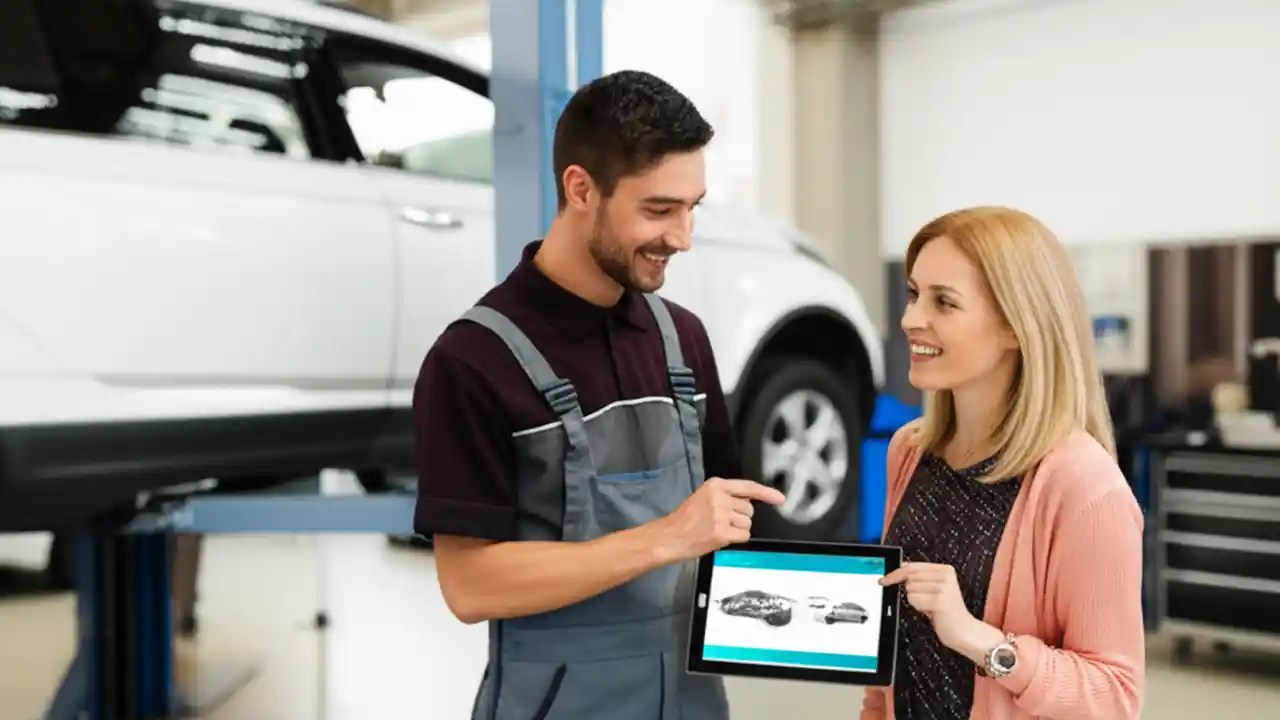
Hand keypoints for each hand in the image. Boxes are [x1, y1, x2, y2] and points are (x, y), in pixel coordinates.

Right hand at [656, 477, 785, 560]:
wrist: (670, 536)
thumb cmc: (686, 519)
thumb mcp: (704, 497)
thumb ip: (726, 495)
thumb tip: (752, 499)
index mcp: (716, 485)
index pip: (748, 487)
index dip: (767, 493)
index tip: (780, 499)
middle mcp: (720, 497)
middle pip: (749, 508)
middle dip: (740, 516)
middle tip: (720, 520)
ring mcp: (721, 515)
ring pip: (747, 523)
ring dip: (737, 529)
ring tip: (717, 528)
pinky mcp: (722, 532)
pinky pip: (743, 536)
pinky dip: (735, 539)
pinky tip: (719, 537)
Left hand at [880, 562, 980, 652]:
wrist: (964, 631)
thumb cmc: (948, 612)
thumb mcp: (935, 589)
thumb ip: (921, 577)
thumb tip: (900, 567)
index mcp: (945, 570)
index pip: (912, 566)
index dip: (895, 573)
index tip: (884, 579)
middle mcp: (945, 576)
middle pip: (909, 578)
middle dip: (913, 592)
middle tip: (927, 600)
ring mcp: (943, 587)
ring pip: (910, 590)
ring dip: (917, 601)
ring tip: (932, 606)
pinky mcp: (939, 600)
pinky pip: (914, 600)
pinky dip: (919, 608)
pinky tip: (933, 611)